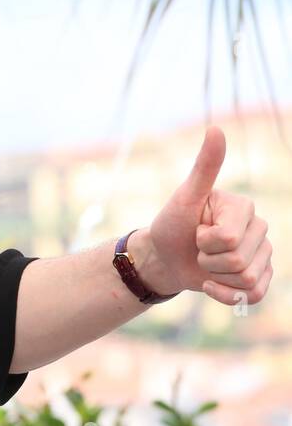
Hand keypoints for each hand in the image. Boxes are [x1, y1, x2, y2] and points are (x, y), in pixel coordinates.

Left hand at [135, 126, 271, 304]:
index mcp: (244, 207)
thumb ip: (204, 167)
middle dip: (209, 260)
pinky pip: (252, 296)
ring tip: (205, 262)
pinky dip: (225, 295)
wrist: (164, 256)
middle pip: (239, 261)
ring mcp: (262, 254)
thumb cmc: (172, 224)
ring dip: (215, 276)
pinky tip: (211, 284)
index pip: (230, 238)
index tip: (196, 229)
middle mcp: (259, 229)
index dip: (205, 240)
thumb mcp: (185, 197)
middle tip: (197, 247)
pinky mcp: (259, 277)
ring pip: (247, 280)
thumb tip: (216, 129)